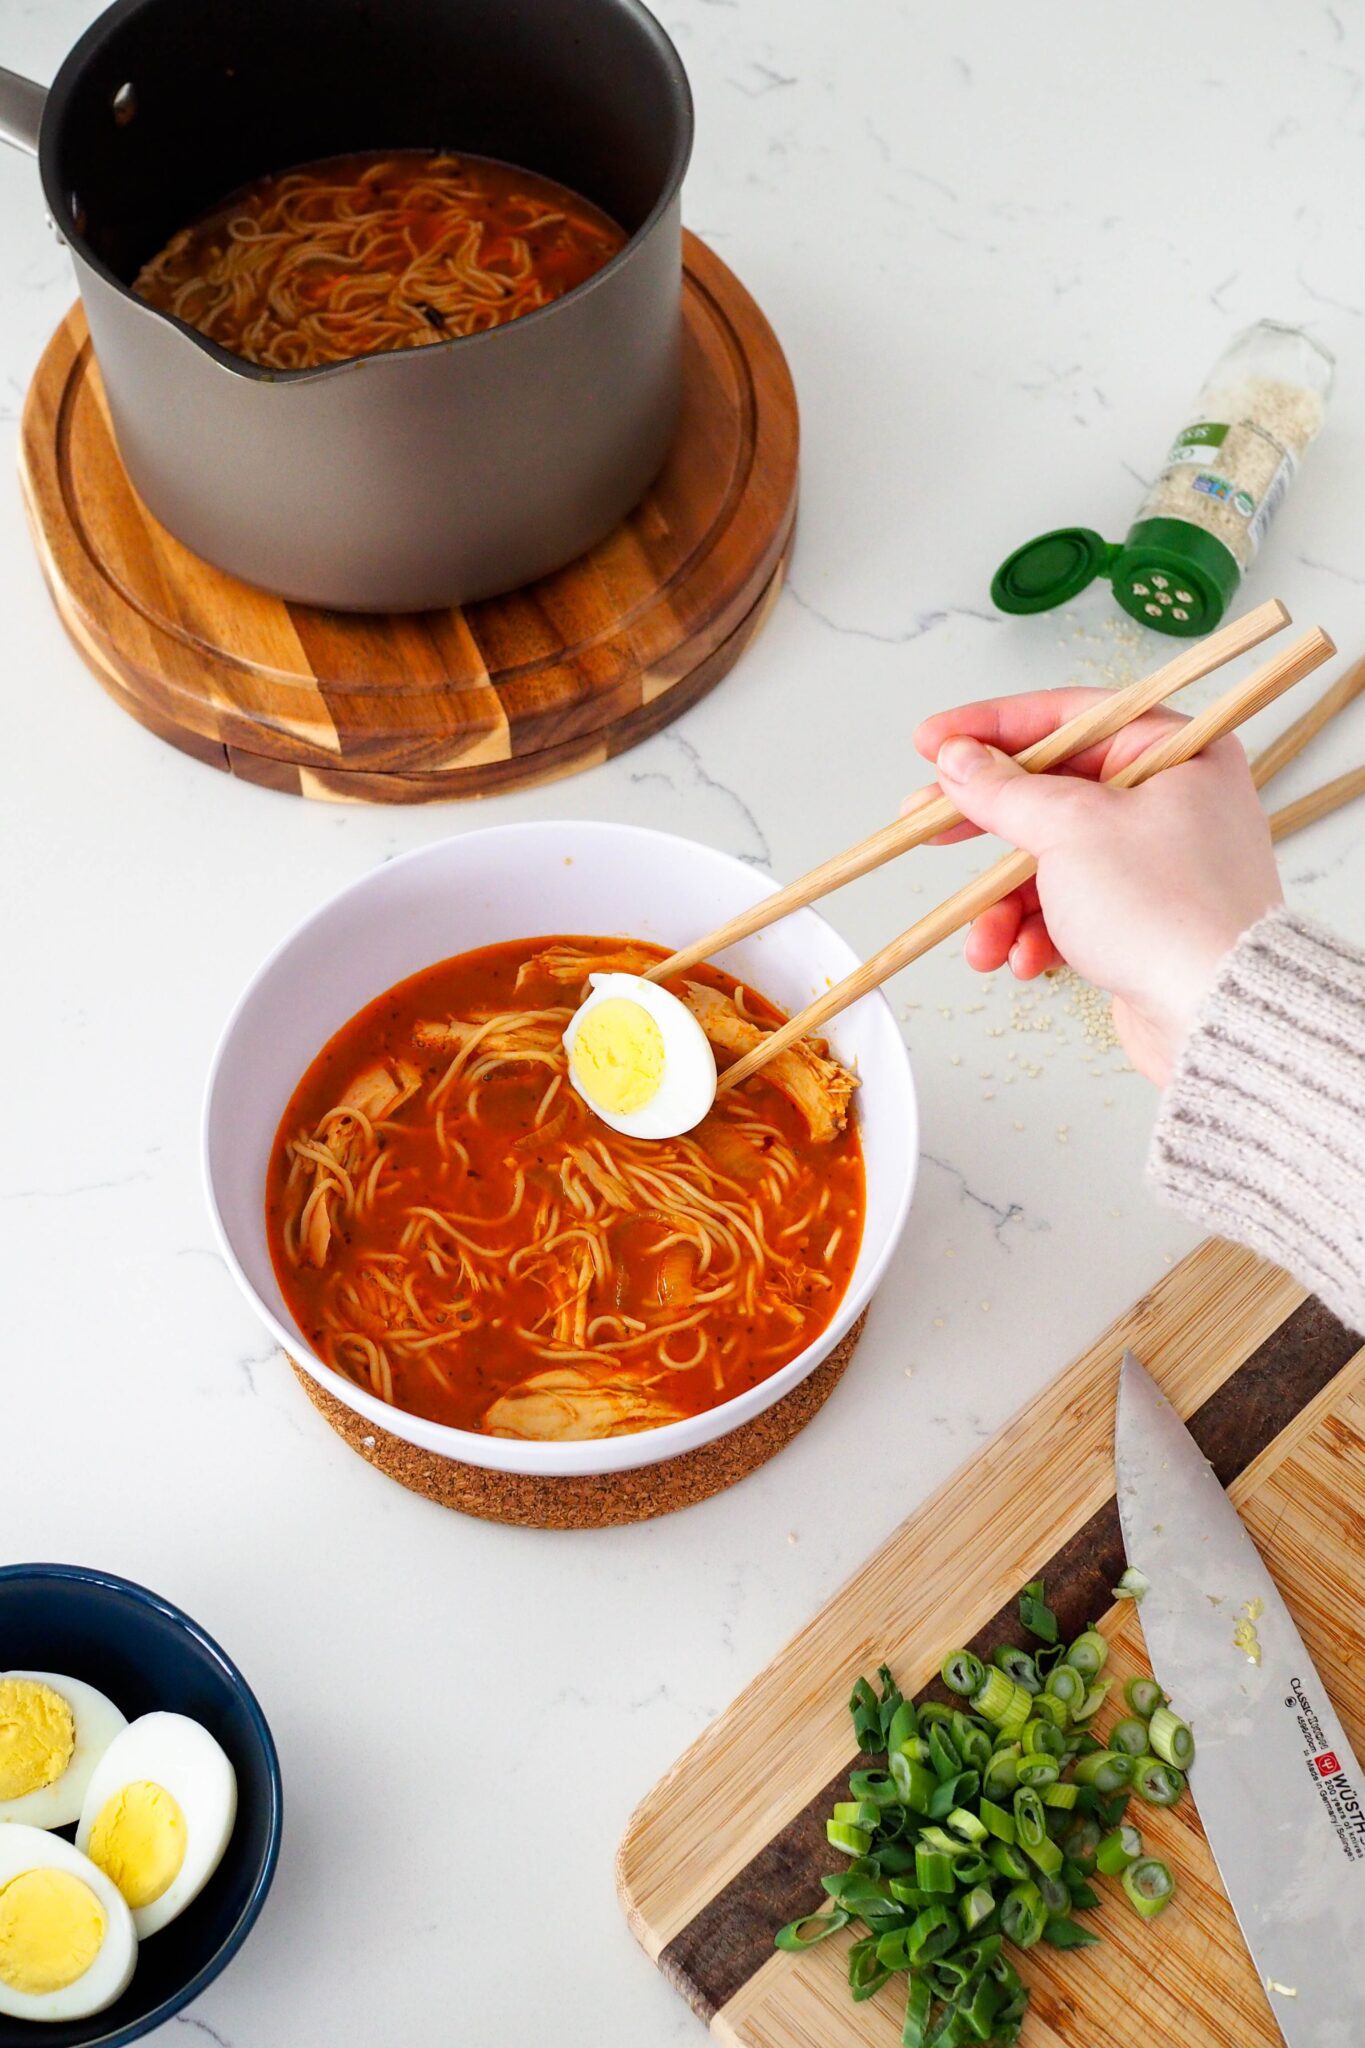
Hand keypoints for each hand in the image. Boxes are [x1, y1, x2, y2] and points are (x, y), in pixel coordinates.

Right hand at [905, 688, 1282, 1085]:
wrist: (1218, 1014)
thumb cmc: (1166, 908)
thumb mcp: (1070, 829)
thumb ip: (1005, 790)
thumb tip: (957, 759)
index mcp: (1178, 752)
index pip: (1069, 717)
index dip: (992, 727)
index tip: (933, 741)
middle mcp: (1173, 799)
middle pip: (1052, 793)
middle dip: (986, 825)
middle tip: (926, 828)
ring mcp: (1158, 863)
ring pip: (1052, 862)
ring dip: (1004, 905)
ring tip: (983, 939)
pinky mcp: (1143, 919)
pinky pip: (1071, 911)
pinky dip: (1037, 935)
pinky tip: (1022, 961)